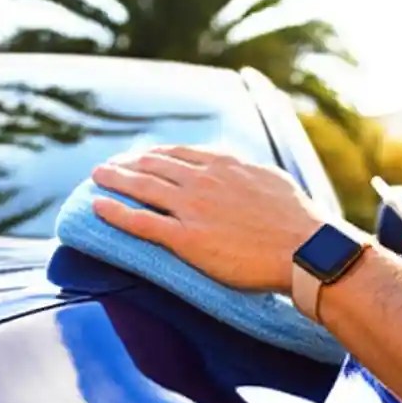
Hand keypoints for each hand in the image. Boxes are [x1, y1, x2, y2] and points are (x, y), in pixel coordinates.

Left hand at [90, 145, 327, 292]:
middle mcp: (204, 180)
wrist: (304, 249)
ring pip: (142, 188)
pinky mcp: (187, 239)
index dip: (154, 155)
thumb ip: (247, 174)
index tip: (141, 157)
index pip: (179, 154)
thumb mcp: (271, 181)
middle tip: (108, 166)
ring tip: (96, 178)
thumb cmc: (297, 220)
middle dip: (127, 164)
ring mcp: (193, 209)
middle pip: (153, 166)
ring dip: (114, 180)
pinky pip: (141, 222)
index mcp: (225, 165)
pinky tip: (97, 208)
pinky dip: (115, 213)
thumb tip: (239, 172)